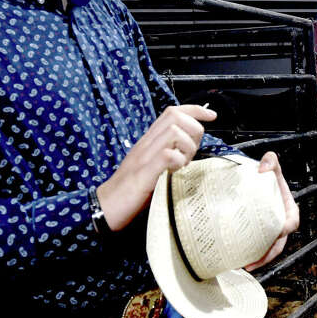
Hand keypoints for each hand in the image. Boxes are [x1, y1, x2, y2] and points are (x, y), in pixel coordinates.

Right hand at [96, 104, 216, 230]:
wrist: (105, 207)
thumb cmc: (130, 190)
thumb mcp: (152, 167)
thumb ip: (167, 155)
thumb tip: (188, 150)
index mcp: (148, 141)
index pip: (173, 112)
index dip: (195, 110)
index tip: (211, 116)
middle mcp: (146, 143)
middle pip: (177, 117)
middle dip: (194, 131)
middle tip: (190, 154)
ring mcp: (144, 156)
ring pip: (174, 132)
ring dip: (187, 147)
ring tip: (181, 165)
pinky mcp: (144, 173)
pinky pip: (167, 155)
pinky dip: (177, 161)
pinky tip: (175, 172)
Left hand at [244, 151, 299, 270]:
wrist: (257, 181)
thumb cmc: (267, 176)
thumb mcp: (271, 167)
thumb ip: (271, 162)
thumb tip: (263, 167)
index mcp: (289, 209)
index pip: (292, 222)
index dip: (285, 229)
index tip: (278, 233)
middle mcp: (282, 223)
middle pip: (280, 243)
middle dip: (268, 255)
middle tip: (253, 262)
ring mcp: (272, 230)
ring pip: (270, 249)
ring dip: (259, 259)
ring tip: (244, 266)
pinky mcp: (262, 234)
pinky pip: (259, 246)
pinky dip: (251, 254)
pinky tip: (239, 258)